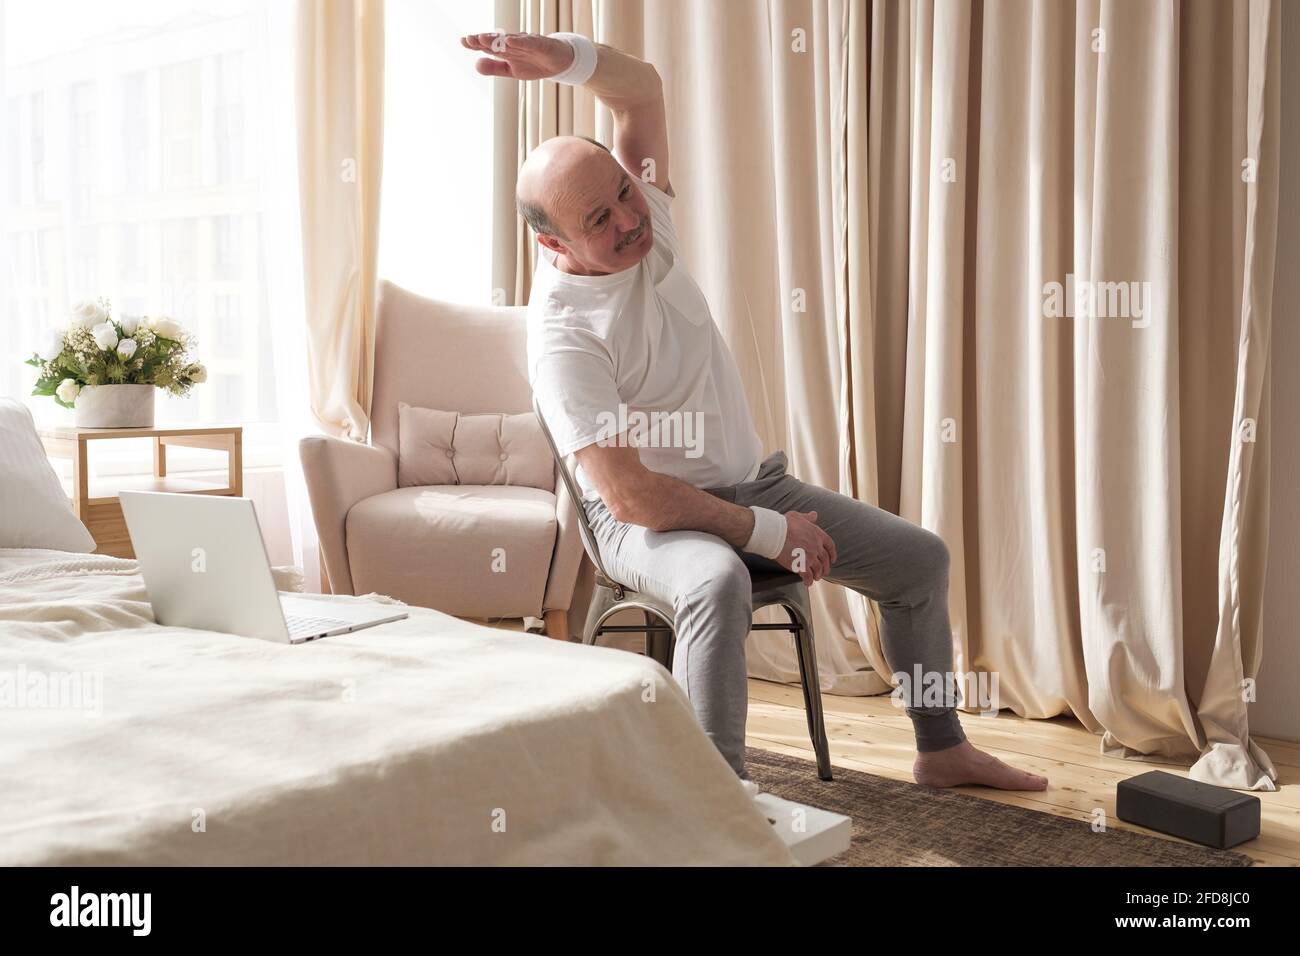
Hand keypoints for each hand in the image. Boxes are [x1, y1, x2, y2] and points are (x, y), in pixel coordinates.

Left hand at [460, 31, 574, 80]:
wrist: (560, 63)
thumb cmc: (535, 64)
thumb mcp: (512, 71)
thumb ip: (495, 68)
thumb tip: (476, 64)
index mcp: (506, 50)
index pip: (489, 46)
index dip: (476, 43)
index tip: (463, 41)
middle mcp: (514, 44)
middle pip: (496, 41)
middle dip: (482, 40)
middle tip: (469, 39)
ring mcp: (526, 43)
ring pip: (509, 40)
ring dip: (496, 39)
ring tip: (482, 38)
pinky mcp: (539, 43)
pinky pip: (528, 42)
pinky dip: (519, 41)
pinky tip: (509, 40)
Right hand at [775, 511, 836, 586]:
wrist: (775, 533)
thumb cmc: (784, 524)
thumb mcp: (798, 516)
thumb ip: (808, 517)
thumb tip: (814, 515)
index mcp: (818, 535)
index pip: (830, 546)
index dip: (832, 554)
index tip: (832, 559)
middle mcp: (816, 547)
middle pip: (825, 560)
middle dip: (825, 567)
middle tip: (824, 572)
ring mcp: (810, 557)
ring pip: (818, 569)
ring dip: (818, 575)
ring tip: (815, 577)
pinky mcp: (801, 565)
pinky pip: (808, 576)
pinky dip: (808, 581)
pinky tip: (807, 583)